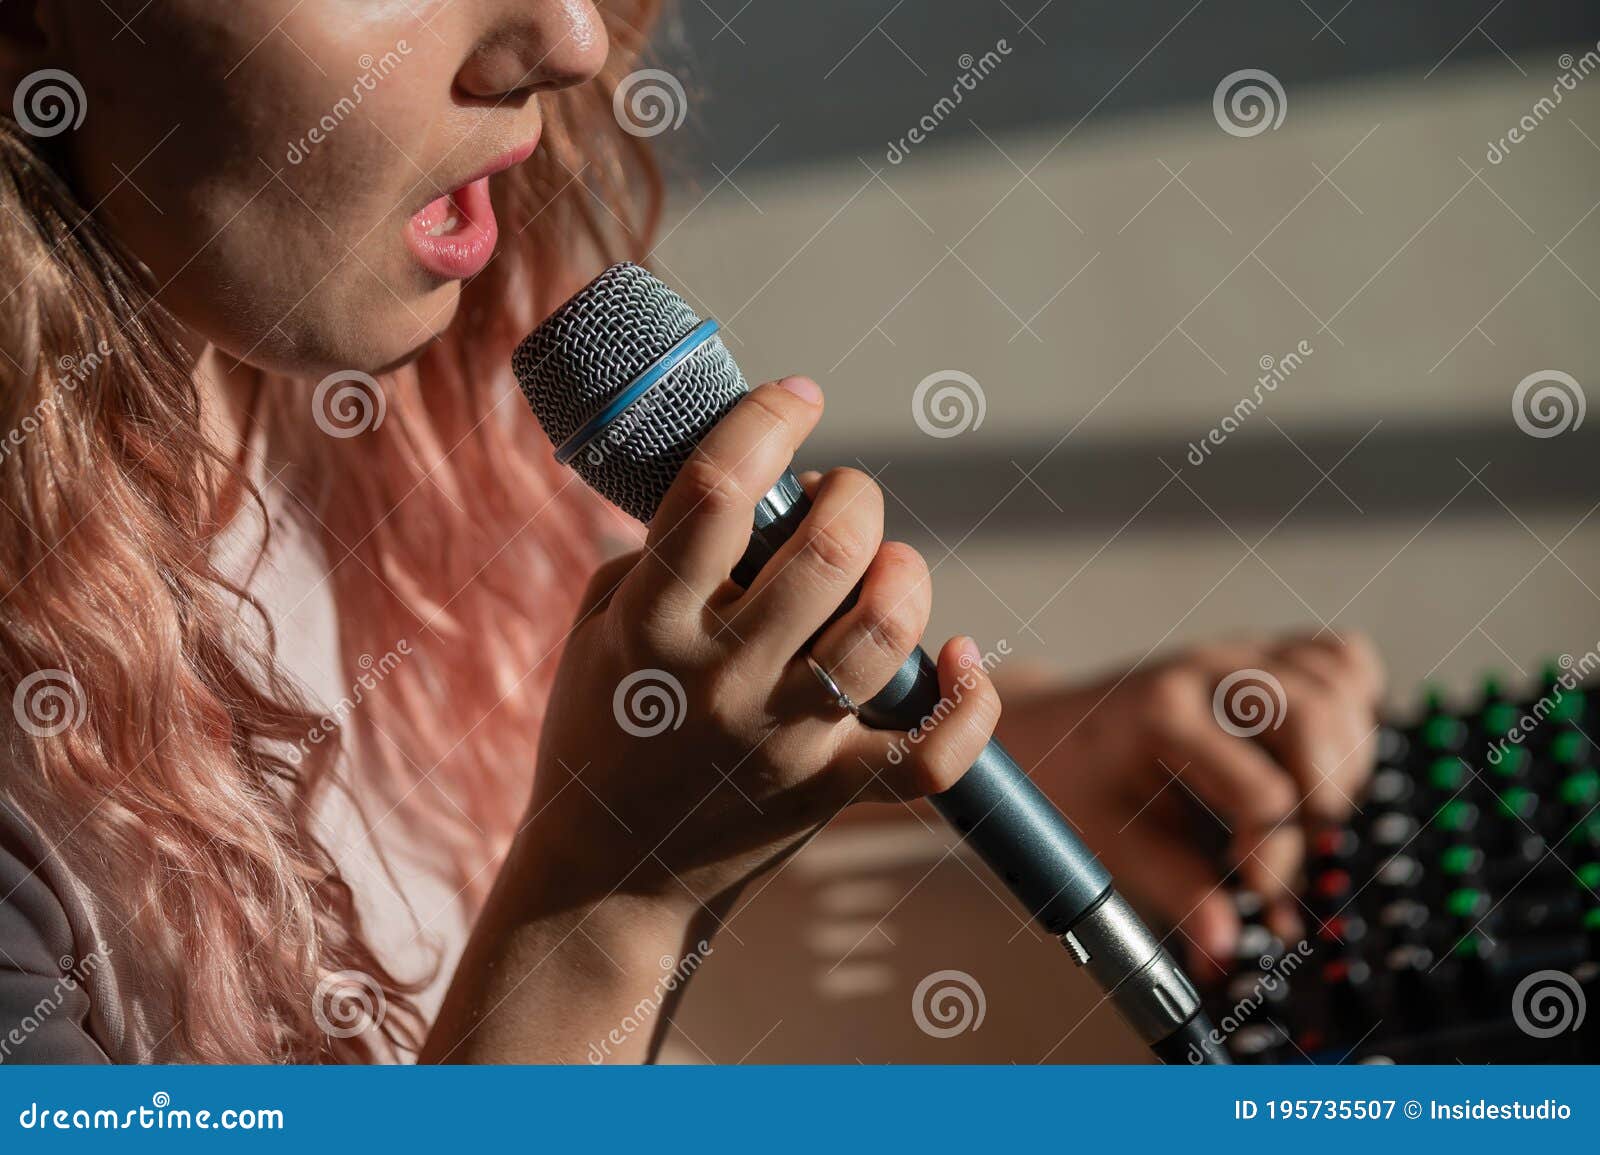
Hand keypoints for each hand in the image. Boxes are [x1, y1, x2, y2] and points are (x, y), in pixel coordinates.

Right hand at [523, 376, 1001, 916]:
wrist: (607, 880)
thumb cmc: (600, 731)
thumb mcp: (597, 628)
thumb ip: (660, 556)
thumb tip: (746, 488)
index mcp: (650, 622)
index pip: (717, 491)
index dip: (769, 421)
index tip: (797, 397)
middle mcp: (719, 677)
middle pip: (827, 551)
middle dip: (854, 495)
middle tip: (841, 497)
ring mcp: (780, 740)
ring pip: (884, 632)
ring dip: (904, 574)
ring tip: (886, 568)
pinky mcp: (829, 793)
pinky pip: (929, 752)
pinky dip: (966, 700)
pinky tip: (960, 657)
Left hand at [996, 634, 1382, 976]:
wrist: (1044, 731)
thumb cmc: (1073, 785)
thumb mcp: (1111, 846)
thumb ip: (1178, 894)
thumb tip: (1225, 949)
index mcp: (1161, 715)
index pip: (1262, 790)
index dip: (1274, 856)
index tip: (1260, 891)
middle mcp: (1205, 671)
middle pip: (1314, 717)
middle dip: (1323, 797)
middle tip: (1300, 844)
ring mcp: (1235, 653)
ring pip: (1335, 681)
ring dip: (1346, 753)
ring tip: (1310, 805)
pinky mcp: (1259, 652)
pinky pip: (1336, 654)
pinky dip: (1353, 700)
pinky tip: (1325, 752)